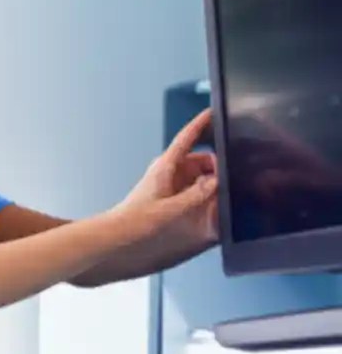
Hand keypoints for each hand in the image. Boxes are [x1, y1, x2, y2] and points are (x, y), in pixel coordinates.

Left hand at [116, 109, 219, 249]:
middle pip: (203, 162)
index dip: (200, 124)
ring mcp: (175, 190)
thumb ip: (196, 194)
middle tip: (233, 181)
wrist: (119, 241)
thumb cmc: (137, 223)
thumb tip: (217, 180)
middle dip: (218, 168)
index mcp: (166, 167)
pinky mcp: (178, 205)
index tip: (214, 112)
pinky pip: (200, 198)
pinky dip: (211, 202)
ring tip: (229, 200)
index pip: (186, 138)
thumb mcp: (171, 209)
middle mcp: (172, 175)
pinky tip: (220, 215)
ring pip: (204, 181)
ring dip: (216, 188)